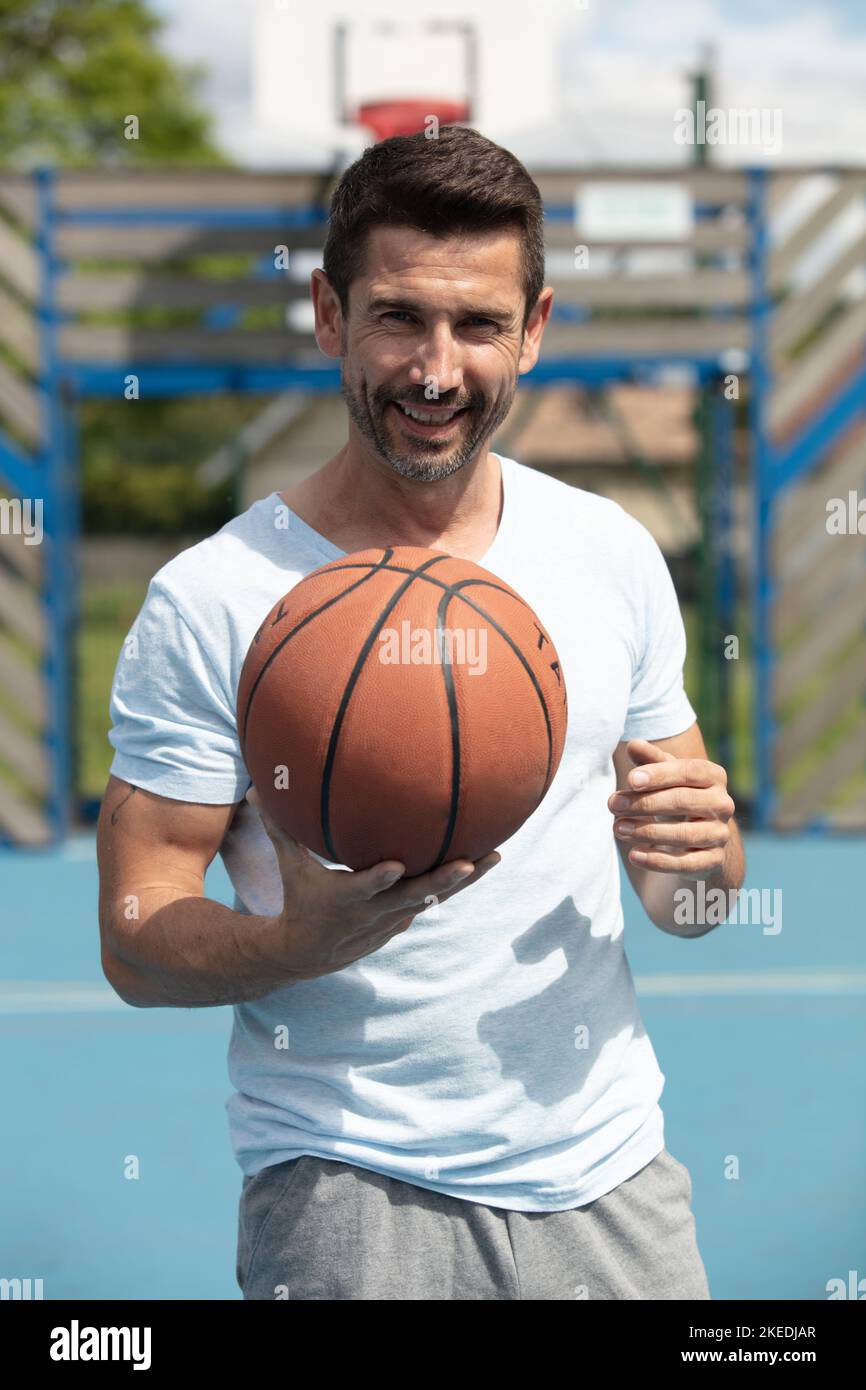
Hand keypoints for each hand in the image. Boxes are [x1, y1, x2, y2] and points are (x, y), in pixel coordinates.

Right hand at [246, 787, 500, 978]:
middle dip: (442, 881)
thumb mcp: (288, 868)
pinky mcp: (405, 920)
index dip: (377, 880)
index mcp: (343, 899)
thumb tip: (259, 785)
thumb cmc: (299, 899)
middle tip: (467, 863)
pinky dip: (457, 884)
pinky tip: (484, 860)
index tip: (395, 866)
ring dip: (465, 881)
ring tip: (495, 856)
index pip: (361, 889)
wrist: (309, 954)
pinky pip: (435, 898)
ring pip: (434, 898)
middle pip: (412, 896)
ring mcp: (393, 919)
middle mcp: (373, 912)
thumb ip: (280, 829)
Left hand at [607, 738, 734, 878]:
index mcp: (713, 776)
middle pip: (683, 801)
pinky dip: (658, 861)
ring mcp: (720, 834)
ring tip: (617, 828)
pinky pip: (686, 863)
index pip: (689, 771)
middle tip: (612, 804)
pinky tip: (633, 855)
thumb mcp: (665, 777)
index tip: (630, 779)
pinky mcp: (713, 861)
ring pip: (684, 834)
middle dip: (644, 803)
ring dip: (647, 831)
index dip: (660, 774)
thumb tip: (634, 744)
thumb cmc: (676, 797)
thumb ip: (651, 760)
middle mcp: (722, 804)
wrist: (698, 841)